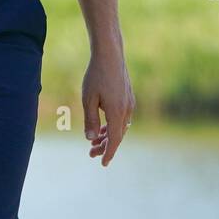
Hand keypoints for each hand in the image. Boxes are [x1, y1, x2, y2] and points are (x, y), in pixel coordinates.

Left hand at [82, 49, 134, 166]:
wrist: (110, 55)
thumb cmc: (96, 75)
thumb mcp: (88, 99)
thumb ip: (90, 120)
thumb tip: (91, 139)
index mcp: (117, 112)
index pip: (115, 139)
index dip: (109, 152)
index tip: (103, 163)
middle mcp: (127, 110)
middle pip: (118, 135)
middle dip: (105, 146)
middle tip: (90, 153)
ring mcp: (129, 104)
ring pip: (120, 127)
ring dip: (108, 136)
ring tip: (94, 142)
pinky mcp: (128, 98)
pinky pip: (122, 118)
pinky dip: (113, 126)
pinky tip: (103, 127)